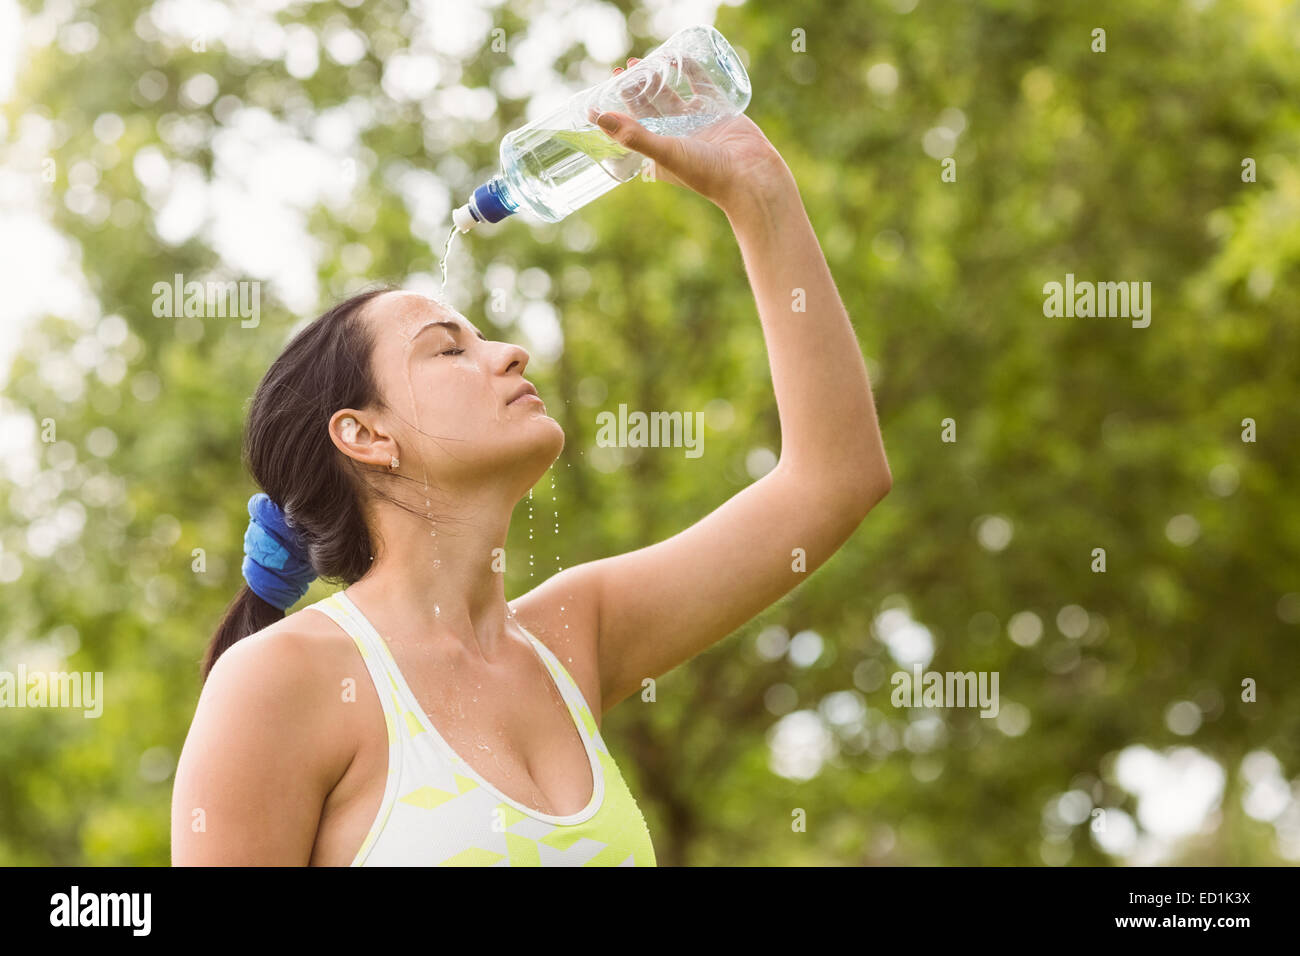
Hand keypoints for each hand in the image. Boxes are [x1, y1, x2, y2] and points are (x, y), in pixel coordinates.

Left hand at [590, 56, 794, 216]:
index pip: (632, 129)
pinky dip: (689, 71)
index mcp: (660, 153)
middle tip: (621, 70)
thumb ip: (632, 135)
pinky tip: (675, 58)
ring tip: (641, 61)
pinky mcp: (717, 109)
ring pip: (672, 94)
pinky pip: (700, 85)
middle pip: (650, 108)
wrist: (750, 175)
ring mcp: (697, 122)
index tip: (599, 97)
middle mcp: (676, 137)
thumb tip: (598, 117)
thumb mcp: (664, 153)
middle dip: (635, 89)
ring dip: (657, 78)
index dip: (616, 113)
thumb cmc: (706, 172)